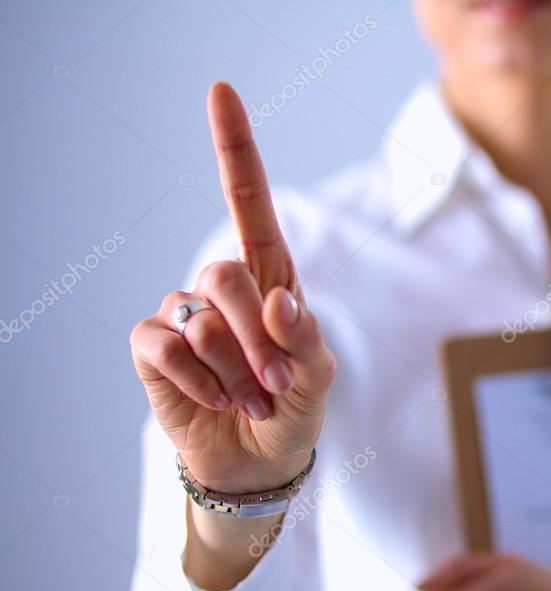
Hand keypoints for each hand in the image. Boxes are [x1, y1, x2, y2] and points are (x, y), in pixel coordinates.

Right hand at [130, 82, 335, 493]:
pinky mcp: (154, 350)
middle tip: (273, 379)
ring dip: (231, 369)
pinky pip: (163, 346)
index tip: (221, 91)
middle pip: (226, 274)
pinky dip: (194, 381)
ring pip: (199, 319)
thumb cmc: (292, 409)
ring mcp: (185, 315)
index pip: (249, 203)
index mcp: (271, 278)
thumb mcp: (317, 378)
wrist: (257, 461)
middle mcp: (223, 287)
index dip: (234, 149)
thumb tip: (279, 301)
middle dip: (256, 337)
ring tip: (248, 396)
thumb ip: (306, 339)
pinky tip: (212, 400)